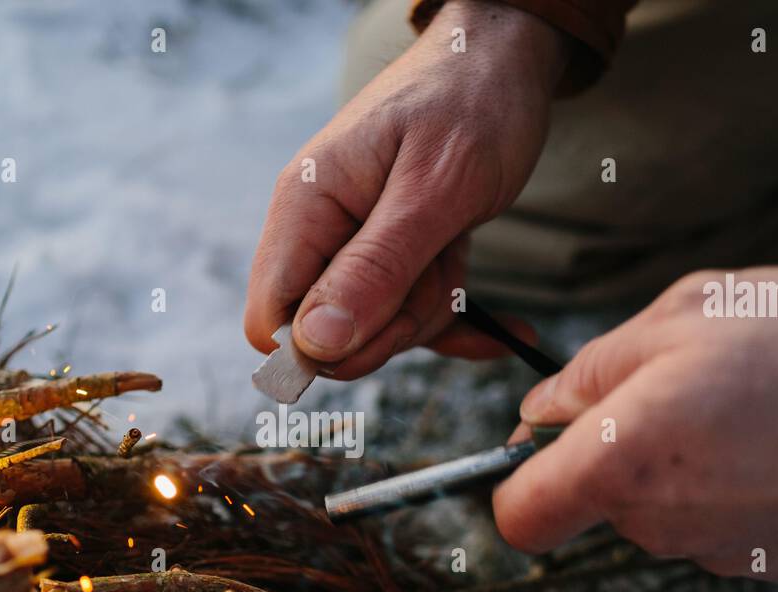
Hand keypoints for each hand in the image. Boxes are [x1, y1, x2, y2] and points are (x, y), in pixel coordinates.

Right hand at [244, 0, 569, 379]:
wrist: (504, 56)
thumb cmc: (472, 102)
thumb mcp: (435, 190)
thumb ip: (376, 269)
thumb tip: (314, 346)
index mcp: (306, 208)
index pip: (270, 320)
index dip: (320, 349)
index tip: (385, 323)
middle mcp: (319, 231)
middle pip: (331, 336)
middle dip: (396, 322)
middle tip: (441, 263)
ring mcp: (354, 246)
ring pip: (377, 330)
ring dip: (433, 306)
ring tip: (459, 246)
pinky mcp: (391, 256)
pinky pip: (410, 316)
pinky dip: (457, 323)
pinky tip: (507, 331)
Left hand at [493, 267, 777, 579]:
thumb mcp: (692, 311)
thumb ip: (595, 366)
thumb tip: (540, 410)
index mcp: (624, 459)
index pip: (518, 516)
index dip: (516, 476)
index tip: (542, 438)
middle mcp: (660, 524)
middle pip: (594, 498)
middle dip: (615, 442)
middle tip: (686, 379)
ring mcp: (716, 554)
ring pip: (656, 507)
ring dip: (678, 458)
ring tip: (751, 403)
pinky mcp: (766, 567)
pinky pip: (713, 522)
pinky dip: (728, 484)